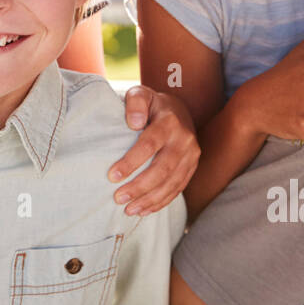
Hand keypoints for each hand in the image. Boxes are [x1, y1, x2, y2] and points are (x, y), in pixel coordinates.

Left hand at [108, 85, 200, 215]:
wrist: (178, 110)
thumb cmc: (151, 105)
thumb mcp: (140, 94)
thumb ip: (134, 103)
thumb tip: (133, 123)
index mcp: (170, 122)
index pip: (149, 145)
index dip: (131, 162)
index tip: (112, 176)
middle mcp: (184, 140)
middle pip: (162, 169)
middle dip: (139, 187)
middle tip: (118, 198)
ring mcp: (191, 156)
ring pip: (171, 183)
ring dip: (149, 199)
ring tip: (128, 209)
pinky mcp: (192, 168)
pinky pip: (178, 189)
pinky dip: (161, 202)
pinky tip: (144, 210)